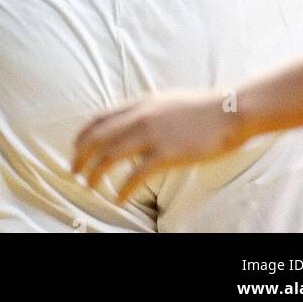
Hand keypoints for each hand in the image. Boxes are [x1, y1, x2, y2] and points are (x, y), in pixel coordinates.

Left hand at [72, 88, 245, 199]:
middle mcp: (139, 116)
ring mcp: (152, 134)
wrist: (228, 111)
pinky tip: (120, 198)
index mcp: (138, 103)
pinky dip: (123, 189)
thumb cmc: (200, 109)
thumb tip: (129, 124)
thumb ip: (144, 112)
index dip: (82, 135)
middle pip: (97, 137)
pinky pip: (136, 175)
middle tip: (74, 173)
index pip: (98, 118)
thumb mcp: (164, 102)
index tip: (76, 149)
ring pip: (110, 155)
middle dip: (81, 156)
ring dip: (96, 173)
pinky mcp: (167, 153)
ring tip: (91, 186)